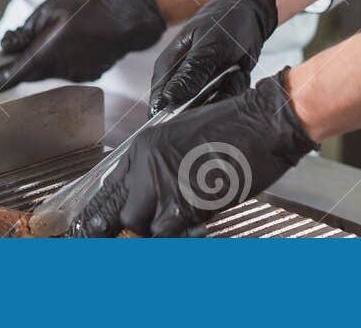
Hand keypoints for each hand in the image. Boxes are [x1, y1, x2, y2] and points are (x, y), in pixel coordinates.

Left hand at [0, 0, 166, 99]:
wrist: (128, 11)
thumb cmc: (91, 5)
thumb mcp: (48, 8)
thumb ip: (24, 31)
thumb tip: (7, 45)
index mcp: (45, 53)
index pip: (9, 76)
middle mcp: (60, 70)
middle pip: (31, 69)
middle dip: (30, 53)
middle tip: (45, 29)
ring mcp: (76, 74)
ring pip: (51, 67)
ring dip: (52, 51)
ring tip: (69, 28)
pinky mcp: (89, 74)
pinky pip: (68, 67)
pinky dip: (68, 54)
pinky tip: (81, 37)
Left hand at [74, 71, 315, 236]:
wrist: (262, 122)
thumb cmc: (234, 129)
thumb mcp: (185, 139)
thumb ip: (161, 167)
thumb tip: (152, 201)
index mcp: (143, 146)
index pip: (108, 189)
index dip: (103, 216)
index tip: (97, 232)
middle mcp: (146, 163)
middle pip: (124, 215)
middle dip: (138, 230)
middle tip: (153, 235)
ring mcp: (164, 184)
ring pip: (145, 229)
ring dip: (163, 234)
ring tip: (183, 226)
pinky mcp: (187, 202)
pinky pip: (171, 235)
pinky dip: (182, 238)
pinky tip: (199, 228)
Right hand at [149, 0, 277, 112]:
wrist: (249, 14)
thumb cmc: (223, 21)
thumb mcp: (208, 45)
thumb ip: (191, 72)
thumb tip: (169, 99)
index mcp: (168, 67)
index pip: (160, 102)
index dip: (170, 118)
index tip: (191, 119)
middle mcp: (181, 80)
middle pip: (185, 111)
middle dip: (208, 103)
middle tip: (222, 80)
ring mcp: (200, 86)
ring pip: (210, 108)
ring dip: (226, 93)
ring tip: (232, 71)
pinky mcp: (219, 89)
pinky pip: (227, 102)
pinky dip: (236, 89)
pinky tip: (239, 71)